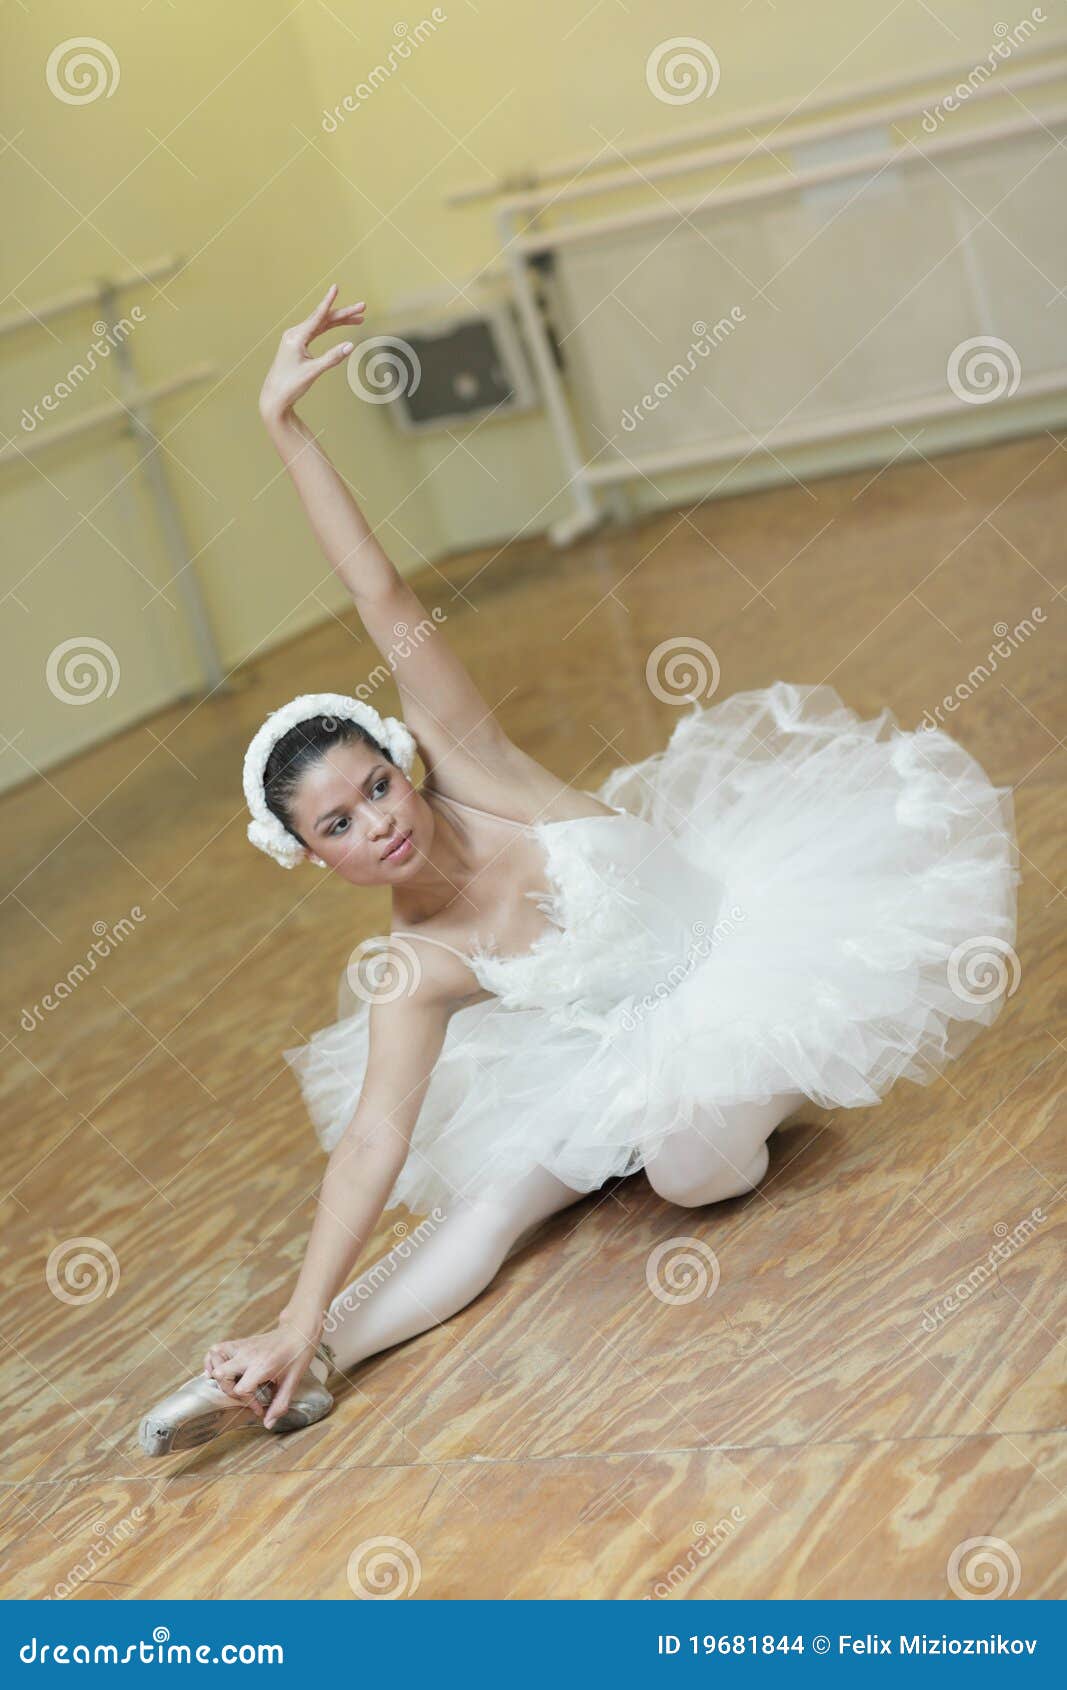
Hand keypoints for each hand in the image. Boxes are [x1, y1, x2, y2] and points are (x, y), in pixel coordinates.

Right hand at [203, 1315, 321, 1428]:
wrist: (299, 1332)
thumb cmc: (297, 1356)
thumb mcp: (292, 1383)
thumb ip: (280, 1404)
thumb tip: (268, 1424)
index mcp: (262, 1365)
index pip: (241, 1388)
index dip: (248, 1403)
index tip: (259, 1409)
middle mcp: (248, 1355)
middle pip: (222, 1374)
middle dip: (228, 1390)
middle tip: (242, 1394)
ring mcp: (242, 1346)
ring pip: (215, 1356)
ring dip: (216, 1372)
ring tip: (227, 1382)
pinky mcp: (240, 1342)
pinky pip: (217, 1348)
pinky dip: (212, 1360)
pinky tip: (218, 1370)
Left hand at [258, 283, 365, 427]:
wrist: (274, 397)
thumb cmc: (290, 385)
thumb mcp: (313, 372)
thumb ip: (332, 357)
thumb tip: (350, 345)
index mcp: (296, 337)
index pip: (317, 316)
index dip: (328, 301)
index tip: (335, 287)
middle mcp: (295, 334)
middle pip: (323, 319)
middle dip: (344, 313)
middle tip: (362, 308)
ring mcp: (295, 338)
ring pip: (321, 324)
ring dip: (339, 320)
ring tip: (358, 317)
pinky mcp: (297, 345)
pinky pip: (316, 331)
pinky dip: (329, 328)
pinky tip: (340, 324)